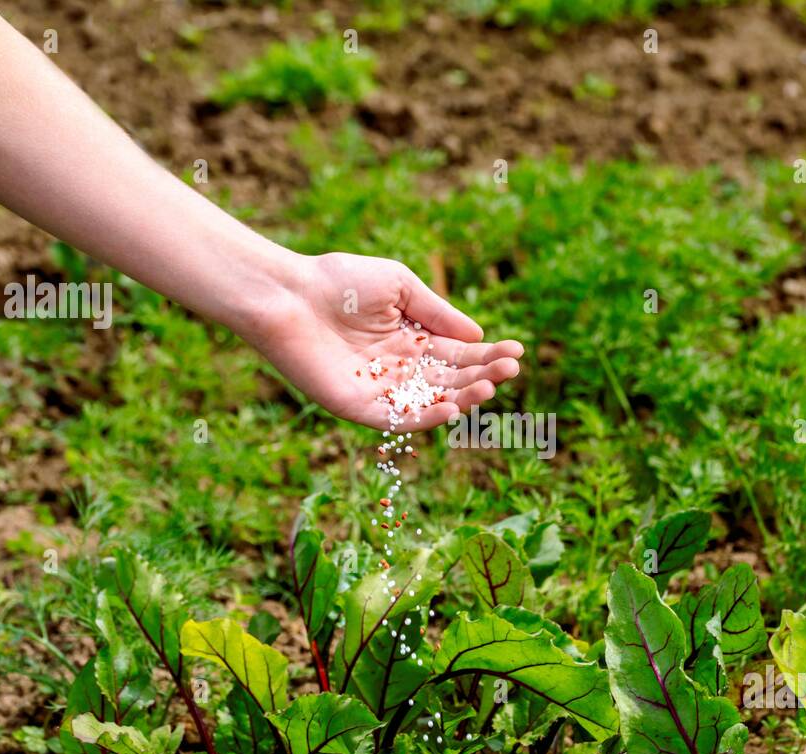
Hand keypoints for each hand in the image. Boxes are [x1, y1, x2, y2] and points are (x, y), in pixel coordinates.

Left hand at [248, 252, 523, 431]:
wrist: (289, 296)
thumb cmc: (340, 281)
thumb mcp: (399, 286)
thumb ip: (437, 312)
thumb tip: (478, 336)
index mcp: (411, 339)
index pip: (458, 354)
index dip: (487, 355)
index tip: (516, 352)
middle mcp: (399, 368)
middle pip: (450, 380)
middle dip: (482, 376)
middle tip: (510, 370)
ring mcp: (380, 390)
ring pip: (431, 402)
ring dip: (463, 398)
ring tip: (488, 388)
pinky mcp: (358, 407)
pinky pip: (398, 419)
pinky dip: (426, 417)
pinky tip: (451, 407)